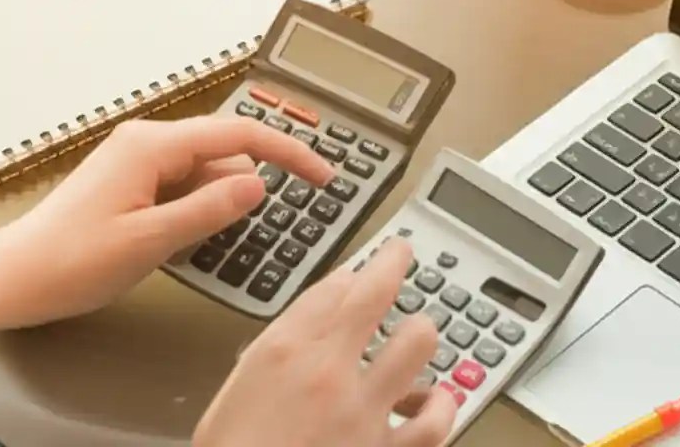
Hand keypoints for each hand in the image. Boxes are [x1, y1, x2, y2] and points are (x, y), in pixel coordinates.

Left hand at [0, 115, 334, 329]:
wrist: (13, 280)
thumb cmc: (70, 261)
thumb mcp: (151, 241)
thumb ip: (211, 210)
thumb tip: (260, 184)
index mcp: (154, 146)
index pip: (242, 135)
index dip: (291, 154)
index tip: (324, 176)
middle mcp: (150, 143)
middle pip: (229, 151)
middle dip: (253, 185)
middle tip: (268, 221)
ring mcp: (141, 161)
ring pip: (210, 172)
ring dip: (221, 204)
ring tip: (198, 244)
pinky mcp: (136, 181)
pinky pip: (188, 186)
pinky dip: (200, 210)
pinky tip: (186, 241)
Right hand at [193, 238, 456, 446]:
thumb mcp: (237, 394)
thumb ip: (278, 349)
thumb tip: (320, 313)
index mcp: (282, 357)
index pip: (334, 287)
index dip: (366, 265)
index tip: (380, 258)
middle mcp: (327, 374)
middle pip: (380, 296)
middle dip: (397, 275)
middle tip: (402, 270)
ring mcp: (364, 414)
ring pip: (418, 343)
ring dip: (420, 338)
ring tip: (416, 341)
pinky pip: (437, 419)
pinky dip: (442, 405)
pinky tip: (436, 402)